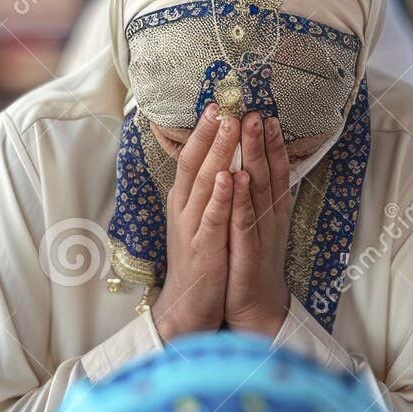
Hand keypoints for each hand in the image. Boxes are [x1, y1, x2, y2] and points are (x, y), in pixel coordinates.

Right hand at [151, 104, 236, 341]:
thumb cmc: (202, 259)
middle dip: (211, 133)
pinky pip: (211, 218)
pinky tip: (226, 177)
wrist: (189, 306)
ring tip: (228, 127)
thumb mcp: (201, 219)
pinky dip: (218, 197)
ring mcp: (192, 228)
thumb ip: (207, 190)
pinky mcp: (204, 249)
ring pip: (203, 184)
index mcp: (185, 200)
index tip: (217, 104)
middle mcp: (184, 209)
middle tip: (224, 105)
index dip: (204, 131)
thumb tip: (219, 159)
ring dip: (217, 153)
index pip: (192, 157)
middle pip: (195, 163)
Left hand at [225, 112, 291, 337]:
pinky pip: (243, 221)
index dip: (271, 142)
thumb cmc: (252, 265)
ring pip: (258, 189)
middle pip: (268, 171)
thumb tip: (256, 168)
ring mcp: (260, 234)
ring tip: (250, 128)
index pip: (274, 169)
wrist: (256, 310)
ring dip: (254, 157)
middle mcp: (269, 218)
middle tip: (257, 109)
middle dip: (262, 139)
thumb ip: (258, 198)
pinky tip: (237, 177)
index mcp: (269, 210)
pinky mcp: (246, 253)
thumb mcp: (257, 226)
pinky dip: (240, 199)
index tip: (266, 113)